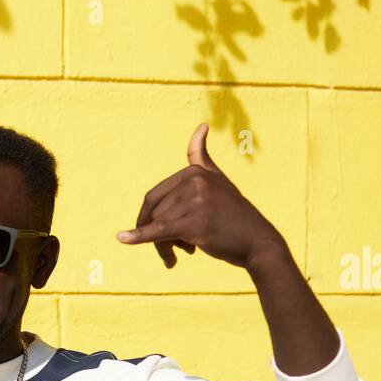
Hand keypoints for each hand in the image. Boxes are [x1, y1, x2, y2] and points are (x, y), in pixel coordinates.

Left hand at [116, 123, 284, 269]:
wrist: (258, 242)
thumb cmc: (234, 216)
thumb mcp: (218, 180)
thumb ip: (202, 158)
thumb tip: (202, 125)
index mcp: (196, 171)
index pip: (156, 195)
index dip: (150, 215)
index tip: (151, 230)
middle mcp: (194, 181)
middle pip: (153, 210)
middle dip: (154, 232)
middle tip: (171, 251)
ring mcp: (195, 200)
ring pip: (156, 224)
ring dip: (161, 245)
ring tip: (177, 256)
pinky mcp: (194, 222)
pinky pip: (157, 230)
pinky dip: (137, 236)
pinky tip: (121, 239)